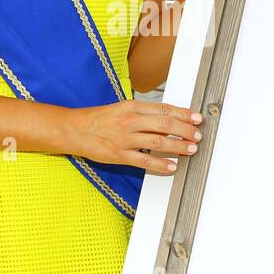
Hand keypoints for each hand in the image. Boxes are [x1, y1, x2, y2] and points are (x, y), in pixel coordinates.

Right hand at [65, 101, 203, 175]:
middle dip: (185, 130)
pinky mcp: (120, 155)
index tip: (196, 118)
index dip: (184, 114)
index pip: (164, 109)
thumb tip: (168, 119)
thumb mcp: (123, 108)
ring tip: (191, 149)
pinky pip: (145, 161)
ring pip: (158, 142)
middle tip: (197, 135)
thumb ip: (144, 113)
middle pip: (165, 124)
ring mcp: (125, 139)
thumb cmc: (100, 119)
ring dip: (178, 146)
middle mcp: (131, 121)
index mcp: (132, 107)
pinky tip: (172, 166)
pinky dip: (161, 165)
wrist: (75, 129)